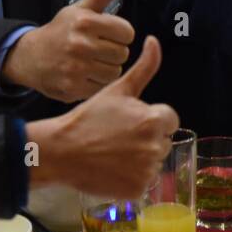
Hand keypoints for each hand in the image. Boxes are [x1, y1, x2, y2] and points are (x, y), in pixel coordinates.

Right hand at [1, 0, 134, 101]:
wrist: (29, 57)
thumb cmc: (62, 31)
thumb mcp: (81, 9)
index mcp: (85, 22)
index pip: (128, 33)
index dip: (120, 34)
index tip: (107, 35)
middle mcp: (80, 44)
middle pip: (123, 54)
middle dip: (113, 52)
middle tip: (97, 50)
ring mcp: (76, 68)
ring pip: (115, 72)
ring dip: (107, 69)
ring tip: (91, 63)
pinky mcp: (72, 87)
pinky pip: (102, 87)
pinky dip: (96, 83)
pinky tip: (84, 75)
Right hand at [27, 36, 179, 198]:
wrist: (62, 151)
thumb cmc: (89, 118)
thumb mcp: (117, 89)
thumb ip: (144, 67)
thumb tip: (154, 40)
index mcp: (154, 120)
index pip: (169, 120)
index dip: (151, 119)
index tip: (130, 122)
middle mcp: (154, 146)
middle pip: (162, 141)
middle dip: (146, 139)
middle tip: (118, 137)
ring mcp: (146, 171)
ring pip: (153, 162)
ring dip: (139, 159)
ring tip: (113, 153)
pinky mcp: (137, 190)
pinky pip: (143, 183)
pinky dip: (130, 179)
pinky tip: (112, 169)